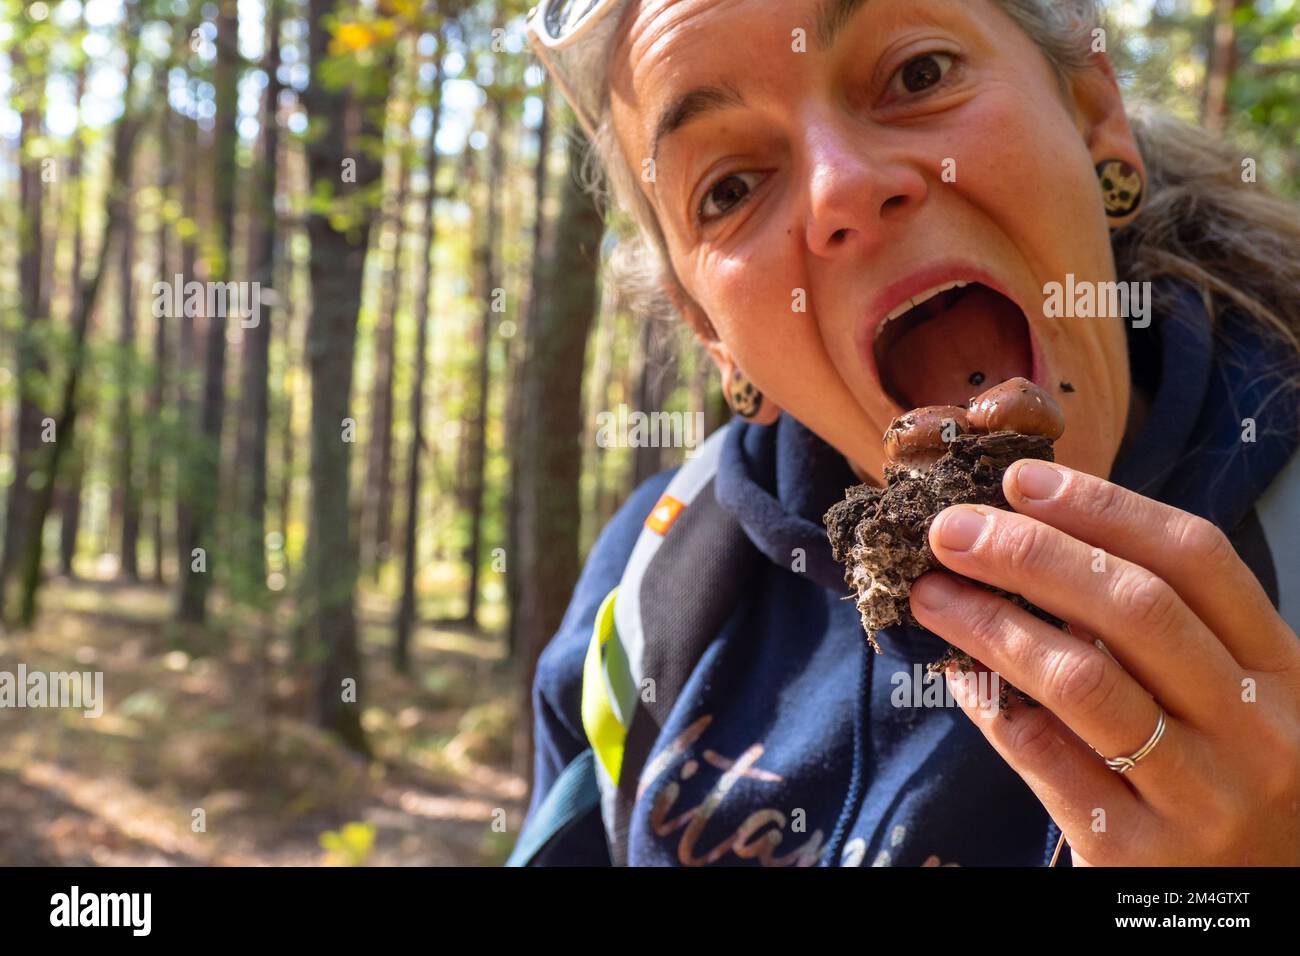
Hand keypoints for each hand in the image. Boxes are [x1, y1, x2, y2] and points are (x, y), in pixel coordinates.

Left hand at [908, 459, 1299, 865]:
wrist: (1258, 902)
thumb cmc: (1225, 778)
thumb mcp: (1224, 697)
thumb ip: (1157, 628)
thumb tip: (1032, 536)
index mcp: (1283, 670)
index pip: (1195, 558)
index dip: (1102, 507)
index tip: (1019, 480)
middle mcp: (1256, 728)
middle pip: (1135, 608)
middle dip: (1030, 554)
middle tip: (950, 529)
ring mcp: (1203, 796)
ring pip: (1081, 680)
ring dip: (991, 623)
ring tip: (930, 594)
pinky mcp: (1139, 853)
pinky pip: (1043, 756)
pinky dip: (988, 703)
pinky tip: (954, 673)